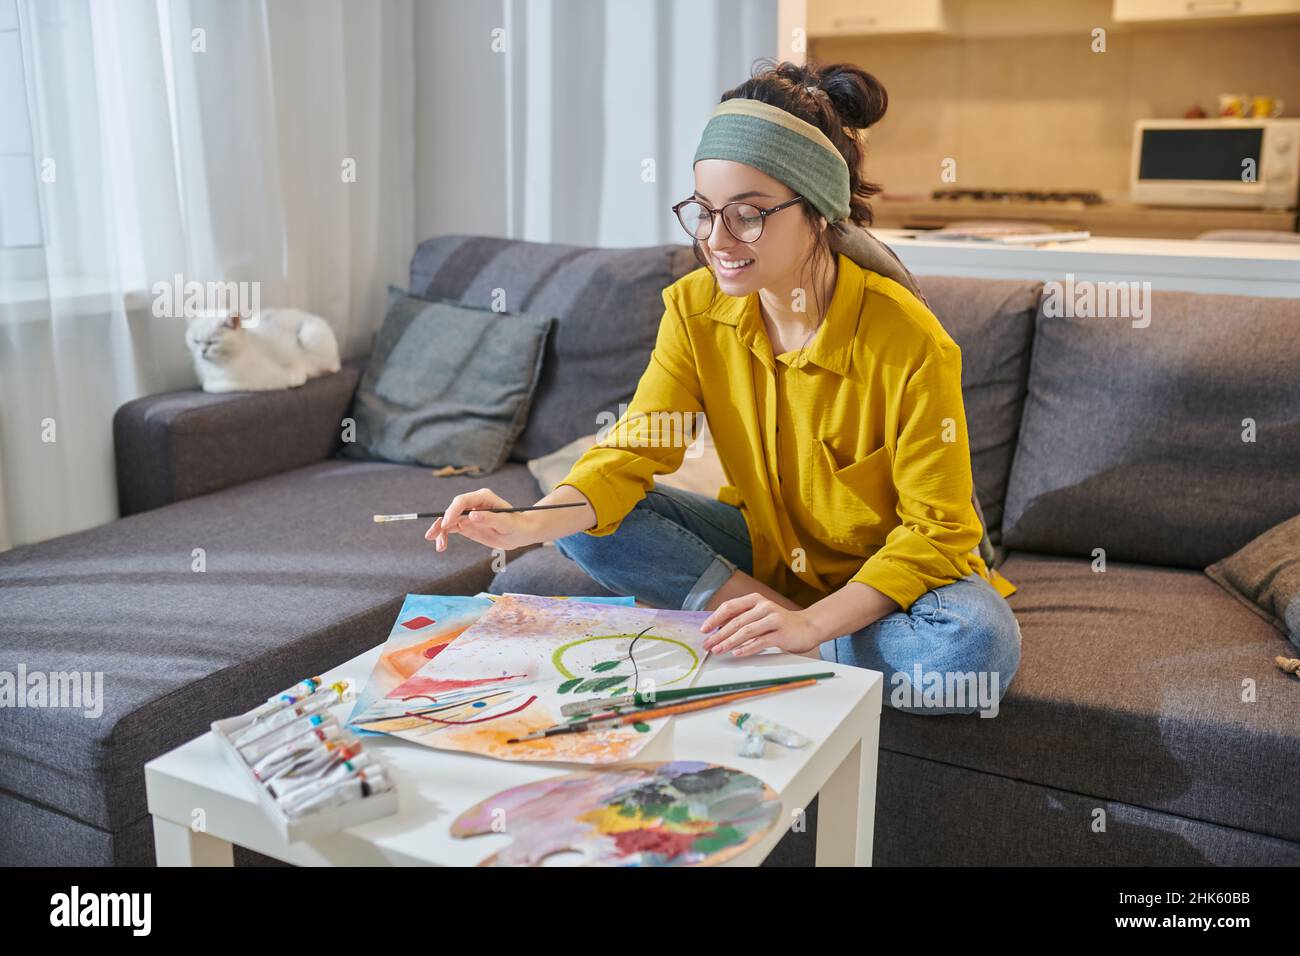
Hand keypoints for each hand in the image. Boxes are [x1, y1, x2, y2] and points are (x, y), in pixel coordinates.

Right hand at [425, 488, 536, 551]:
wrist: (521, 533)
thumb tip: (471, 515)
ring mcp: (468, 515)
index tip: (446, 524)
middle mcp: (473, 504)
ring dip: (440, 531)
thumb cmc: (517, 525)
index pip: (462, 501)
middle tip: (433, 534)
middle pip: (452, 510)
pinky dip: (445, 536)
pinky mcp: (467, 525)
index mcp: (483, 497)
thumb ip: (489, 518)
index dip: (452, 511)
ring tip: (439, 546)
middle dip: (442, 522)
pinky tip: (441, 546)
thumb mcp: (506, 523)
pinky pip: (452, 529)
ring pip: (449, 521)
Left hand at [699, 592, 826, 656]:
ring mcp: (774, 619)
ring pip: (746, 631)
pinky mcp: (781, 634)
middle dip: (719, 634)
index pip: (730, 606)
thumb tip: (716, 627)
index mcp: (755, 599)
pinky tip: (737, 653)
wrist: (808, 627)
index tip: (704, 629)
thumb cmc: (779, 622)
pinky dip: (747, 648)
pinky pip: (760, 642)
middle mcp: (764, 607)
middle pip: (736, 621)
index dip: (715, 618)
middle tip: (707, 644)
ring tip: (718, 650)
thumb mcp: (759, 614)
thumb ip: (742, 617)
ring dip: (729, 642)